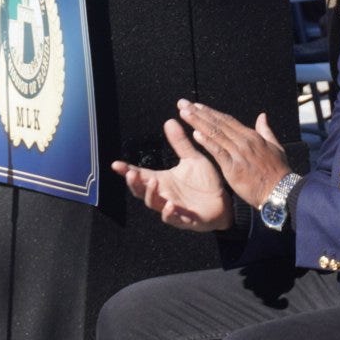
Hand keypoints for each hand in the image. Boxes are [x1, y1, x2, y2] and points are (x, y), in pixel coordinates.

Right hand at [113, 117, 232, 230]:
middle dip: (134, 183)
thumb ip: (180, 143)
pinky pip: (173, 218)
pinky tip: (170, 204)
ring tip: (153, 182)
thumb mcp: (192, 159)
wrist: (224, 202)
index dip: (127, 170)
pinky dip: (169, 213)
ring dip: (151, 194)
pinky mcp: (185, 219)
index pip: (141, 175)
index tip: (115, 164)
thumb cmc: (205, 183)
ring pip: (154, 204)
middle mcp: (164, 195)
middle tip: (131, 173)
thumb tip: (169, 120)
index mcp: (163, 180)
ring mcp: (173, 208)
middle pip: (141, 191)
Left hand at [177, 99, 289, 207]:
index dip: (210, 112)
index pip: (227, 120)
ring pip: (215, 134)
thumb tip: (262, 116)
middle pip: (218, 123)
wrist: (281, 191)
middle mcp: (244, 141)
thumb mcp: (275, 147)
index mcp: (252, 136)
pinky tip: (195, 134)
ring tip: (184, 113)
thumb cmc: (278, 172)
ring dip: (198, 122)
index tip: (196, 105)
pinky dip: (207, 142)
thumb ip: (266, 130)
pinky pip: (218, 152)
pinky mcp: (234, 167)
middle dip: (199, 112)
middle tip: (183, 103)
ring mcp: (239, 153)